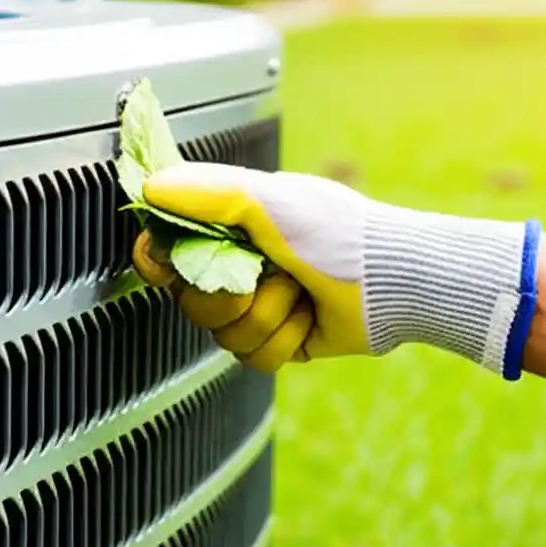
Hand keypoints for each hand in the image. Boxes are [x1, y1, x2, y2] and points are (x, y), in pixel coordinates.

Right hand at [131, 163, 537, 378]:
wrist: (396, 282)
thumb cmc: (338, 233)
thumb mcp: (270, 200)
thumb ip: (207, 192)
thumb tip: (149, 187)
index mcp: (230, 226)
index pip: (167, 247)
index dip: (164, 261)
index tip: (177, 263)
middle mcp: (241, 265)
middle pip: (189, 301)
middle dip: (230, 296)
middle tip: (265, 276)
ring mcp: (260, 305)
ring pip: (221, 335)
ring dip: (266, 317)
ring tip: (299, 295)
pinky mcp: (280, 342)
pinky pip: (253, 359)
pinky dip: (285, 341)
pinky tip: (310, 320)